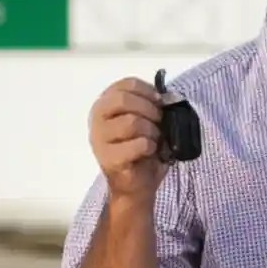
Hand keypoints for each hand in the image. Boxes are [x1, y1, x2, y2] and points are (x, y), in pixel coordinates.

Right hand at [88, 76, 166, 200]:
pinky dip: (151, 146)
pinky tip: (150, 152)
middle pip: (123, 99)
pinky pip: (138, 144)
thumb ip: (153, 105)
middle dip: (149, 109)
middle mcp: (97, 118)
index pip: (126, 84)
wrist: (136, 184)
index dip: (148, 91)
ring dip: (151, 130)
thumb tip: (169, 97)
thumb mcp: (147, 120)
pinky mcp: (108, 158)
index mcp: (106, 103)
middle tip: (159, 121)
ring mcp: (99, 139)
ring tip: (154, 139)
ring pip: (131, 122)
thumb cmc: (142, 148)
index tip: (160, 102)